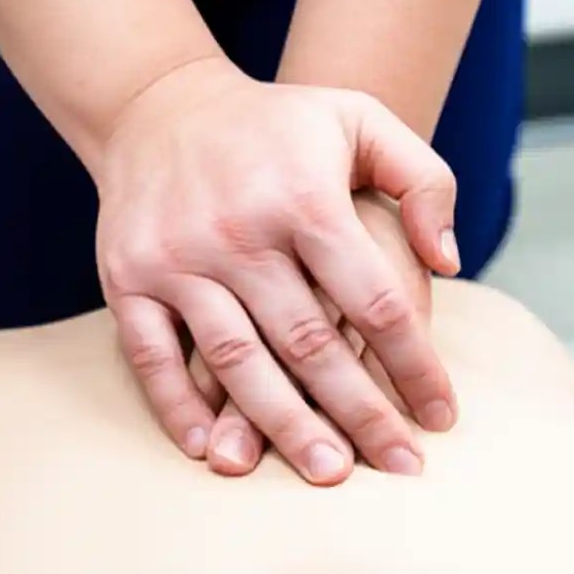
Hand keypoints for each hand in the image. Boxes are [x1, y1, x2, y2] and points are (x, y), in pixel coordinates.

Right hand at [91, 57, 459, 484]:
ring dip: (284, 426)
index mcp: (306, 198)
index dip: (415, 366)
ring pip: (238, 362)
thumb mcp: (363, 120)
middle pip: (311, 345)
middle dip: (362, 414)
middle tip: (401, 467)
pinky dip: (180, 409)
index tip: (442, 415)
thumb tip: (446, 263)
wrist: (160, 102)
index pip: (375, 302)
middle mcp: (241, 232)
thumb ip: (424, 181)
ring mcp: (178, 258)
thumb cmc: (280, 124)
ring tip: (328, 472)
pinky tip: (214, 451)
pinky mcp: (128, 276)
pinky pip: (152, 357)